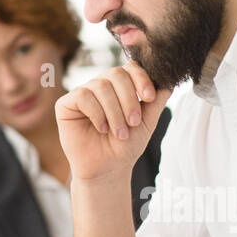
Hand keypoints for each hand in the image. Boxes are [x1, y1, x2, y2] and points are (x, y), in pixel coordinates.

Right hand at [54, 61, 171, 183]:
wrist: (108, 168)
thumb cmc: (126, 146)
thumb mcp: (148, 121)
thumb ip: (157, 100)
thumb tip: (170, 79)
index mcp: (120, 86)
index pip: (130, 67)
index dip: (140, 78)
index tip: (149, 97)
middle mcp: (101, 85)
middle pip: (116, 74)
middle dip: (128, 98)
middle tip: (133, 122)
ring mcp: (83, 92)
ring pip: (100, 85)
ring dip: (114, 111)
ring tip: (119, 132)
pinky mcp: (66, 103)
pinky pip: (83, 95)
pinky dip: (96, 113)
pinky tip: (101, 128)